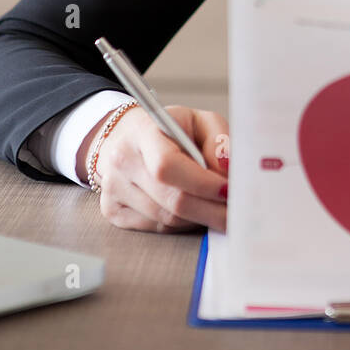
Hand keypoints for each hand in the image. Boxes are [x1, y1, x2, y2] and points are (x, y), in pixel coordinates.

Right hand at [81, 105, 229, 232]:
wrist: (127, 137)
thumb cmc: (170, 130)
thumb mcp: (199, 121)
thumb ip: (219, 141)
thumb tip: (227, 172)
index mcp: (143, 131)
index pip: (168, 166)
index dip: (202, 184)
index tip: (230, 191)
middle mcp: (123, 161)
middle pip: (171, 200)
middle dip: (211, 211)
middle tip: (237, 214)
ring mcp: (114, 189)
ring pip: (167, 219)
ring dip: (199, 218)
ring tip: (218, 209)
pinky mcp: (113, 211)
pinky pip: (158, 228)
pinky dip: (182, 223)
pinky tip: (192, 210)